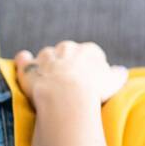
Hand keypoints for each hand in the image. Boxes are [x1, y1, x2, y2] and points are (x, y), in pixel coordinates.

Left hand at [13, 40, 128, 107]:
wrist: (66, 96)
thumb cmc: (93, 90)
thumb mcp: (113, 82)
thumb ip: (117, 74)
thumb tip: (120, 71)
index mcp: (87, 50)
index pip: (92, 53)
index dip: (93, 66)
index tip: (93, 79)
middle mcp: (66, 48)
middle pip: (68, 51)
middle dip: (69, 62)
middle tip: (71, 80)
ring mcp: (46, 57)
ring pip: (47, 55)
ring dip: (48, 64)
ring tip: (50, 78)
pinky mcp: (29, 68)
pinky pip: (24, 59)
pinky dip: (24, 60)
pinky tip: (24, 61)